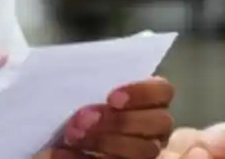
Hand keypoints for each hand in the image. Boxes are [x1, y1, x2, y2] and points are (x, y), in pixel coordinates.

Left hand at [43, 76, 175, 157]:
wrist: (60, 134)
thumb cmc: (78, 103)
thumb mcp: (86, 88)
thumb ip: (94, 82)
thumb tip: (79, 74)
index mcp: (151, 100)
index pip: (164, 91)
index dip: (142, 93)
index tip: (111, 98)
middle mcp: (156, 128)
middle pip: (158, 123)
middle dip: (120, 121)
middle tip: (84, 119)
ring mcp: (147, 151)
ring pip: (144, 150)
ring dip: (106, 142)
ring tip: (73, 136)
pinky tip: (63, 152)